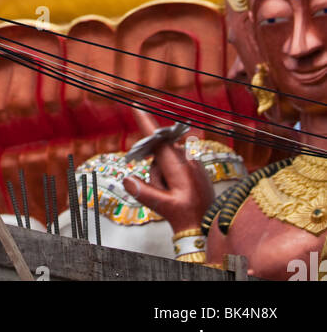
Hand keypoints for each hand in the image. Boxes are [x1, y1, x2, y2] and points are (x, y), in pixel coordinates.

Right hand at [121, 110, 213, 233]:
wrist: (206, 226)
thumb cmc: (186, 216)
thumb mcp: (163, 206)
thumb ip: (143, 192)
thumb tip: (126, 179)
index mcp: (178, 165)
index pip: (158, 139)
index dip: (146, 122)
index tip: (136, 105)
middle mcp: (187, 159)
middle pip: (160, 154)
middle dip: (155, 171)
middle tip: (162, 192)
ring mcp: (194, 162)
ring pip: (167, 160)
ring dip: (162, 175)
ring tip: (170, 196)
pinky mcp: (197, 168)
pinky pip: (177, 164)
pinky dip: (170, 175)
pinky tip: (177, 193)